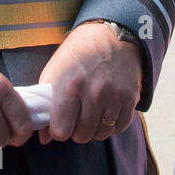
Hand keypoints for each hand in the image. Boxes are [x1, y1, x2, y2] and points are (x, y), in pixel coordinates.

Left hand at [37, 22, 142, 143]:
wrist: (109, 35)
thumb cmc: (76, 56)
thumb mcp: (54, 74)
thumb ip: (46, 106)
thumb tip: (43, 139)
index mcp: (69, 86)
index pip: (61, 131)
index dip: (59, 130)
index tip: (60, 123)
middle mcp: (94, 92)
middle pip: (82, 135)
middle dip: (77, 131)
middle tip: (76, 118)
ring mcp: (114, 96)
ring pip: (101, 133)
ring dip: (94, 129)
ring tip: (90, 114)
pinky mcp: (131, 97)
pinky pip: (119, 127)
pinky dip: (112, 125)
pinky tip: (105, 112)